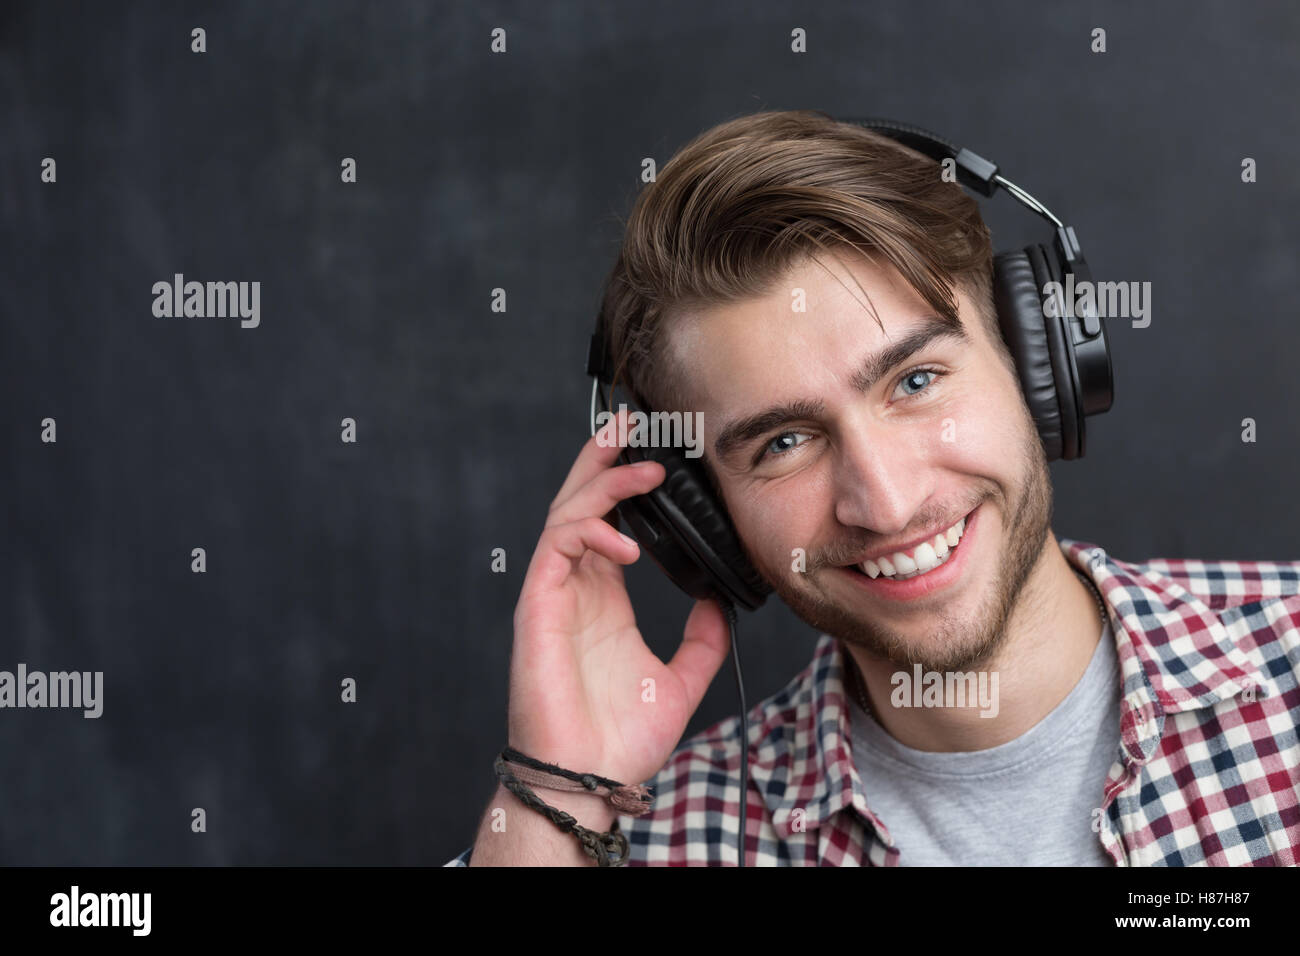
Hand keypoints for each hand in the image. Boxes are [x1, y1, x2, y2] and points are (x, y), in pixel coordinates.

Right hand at [506, 409, 732, 787]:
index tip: (658, 452)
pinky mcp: (538, 604)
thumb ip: (701, 637)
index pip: (609, 519)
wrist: (591, 777)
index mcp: (603, 595)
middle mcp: (575, 585)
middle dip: (602, 457)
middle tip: (631, 422)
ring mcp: (553, 592)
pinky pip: (557, 547)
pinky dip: (591, 532)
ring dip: (603, 482)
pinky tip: (626, 544)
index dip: (626, 481)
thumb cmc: (620, 735)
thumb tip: (721, 600)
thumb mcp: (680, 677)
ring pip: (567, 512)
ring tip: (645, 469)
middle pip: (581, 500)